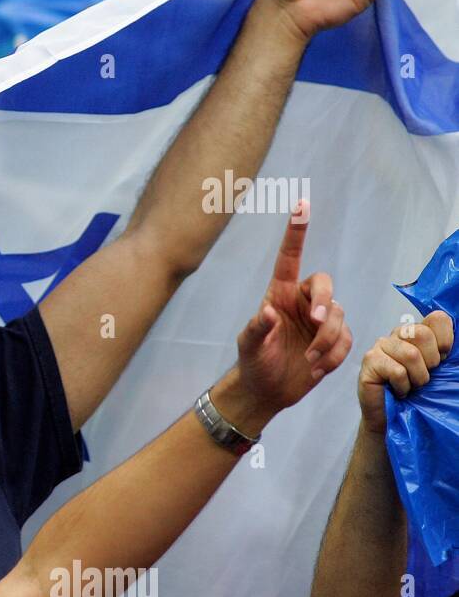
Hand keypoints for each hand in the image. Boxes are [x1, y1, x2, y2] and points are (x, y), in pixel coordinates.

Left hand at [232, 201, 351, 422]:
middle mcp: (303, 302)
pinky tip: (315, 368)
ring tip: (307, 360)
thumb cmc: (253, 362)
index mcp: (280, 294)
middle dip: (324, 303)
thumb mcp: (249, 346)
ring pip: (338, 316)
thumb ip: (258, 328)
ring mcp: (321, 321)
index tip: (301, 205)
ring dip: (326, 341)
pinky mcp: (334, 340)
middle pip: (326, 285)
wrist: (267, 390)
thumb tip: (270, 312)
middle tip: (316, 324)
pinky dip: (333, 356)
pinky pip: (346, 340)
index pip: (290, 258)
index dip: (297, 232)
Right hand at [358, 311, 453, 433]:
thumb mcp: (440, 370)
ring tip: (411, 386)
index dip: (445, 341)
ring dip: (417, 378)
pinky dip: (403, 386)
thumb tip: (456, 346)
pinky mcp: (369, 361)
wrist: (393, 419)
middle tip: (423, 377)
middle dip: (430, 362)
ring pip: (410, 354)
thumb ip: (446, 352)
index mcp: (417, 331)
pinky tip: (398, 391)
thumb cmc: (417, 395)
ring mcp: (380, 346)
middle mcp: (397, 334)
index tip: (441, 360)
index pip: (437, 318)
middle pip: (422, 333)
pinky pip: (396, 371)